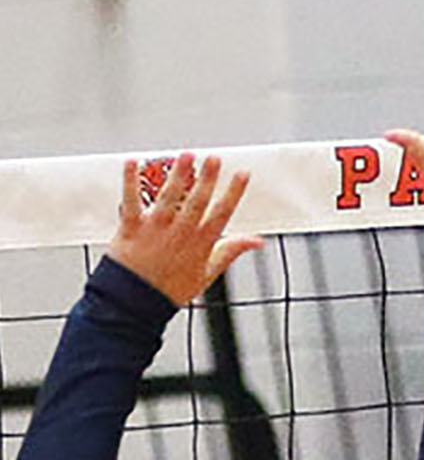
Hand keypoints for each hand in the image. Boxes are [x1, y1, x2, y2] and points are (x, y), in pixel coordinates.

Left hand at [107, 153, 261, 305]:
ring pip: (169, 197)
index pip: (221, 213)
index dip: (233, 192)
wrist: (135, 303)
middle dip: (207, 178)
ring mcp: (155, 229)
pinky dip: (130, 181)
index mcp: (200, 243)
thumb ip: (231, 252)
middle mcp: (180, 233)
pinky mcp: (131, 227)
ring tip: (185, 156)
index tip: (242, 174)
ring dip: (177, 174)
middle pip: (197, 200)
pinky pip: (131, 200)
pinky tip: (132, 162)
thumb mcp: (207, 274)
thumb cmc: (170, 290)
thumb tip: (256, 241)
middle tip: (214, 159)